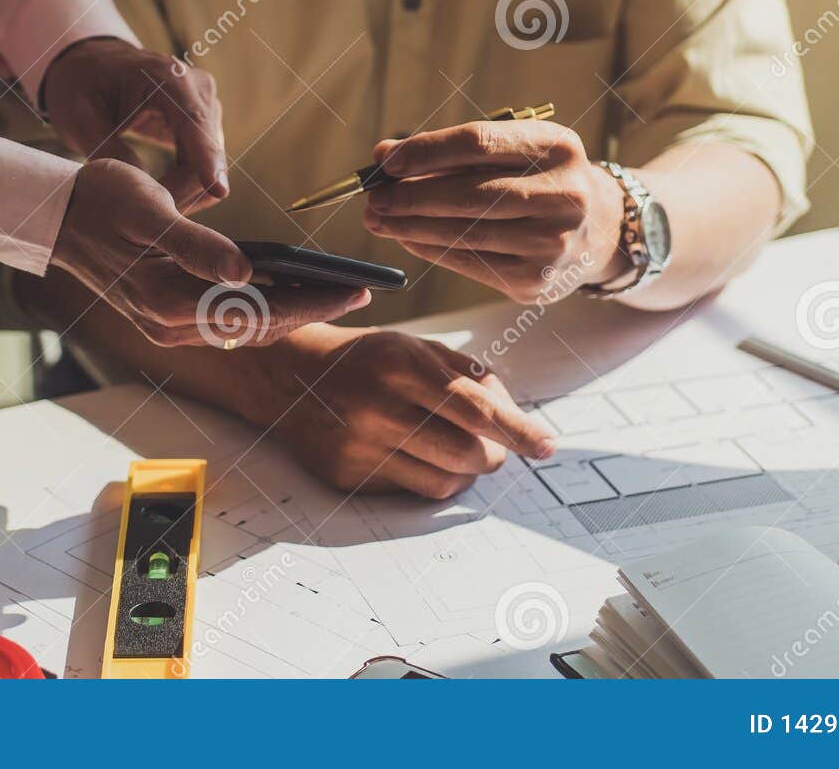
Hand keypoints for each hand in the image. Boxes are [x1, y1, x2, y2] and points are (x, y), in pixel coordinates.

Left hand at [42, 37, 226, 212]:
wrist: (92, 64)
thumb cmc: (82, 85)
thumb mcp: (81, 118)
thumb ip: (109, 152)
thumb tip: (142, 194)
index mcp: (166, 77)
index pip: (194, 121)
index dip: (207, 158)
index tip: (219, 192)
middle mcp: (197, 88)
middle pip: (206, 151)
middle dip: (184, 190)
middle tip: (149, 220)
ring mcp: (206, 106)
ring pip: (210, 163)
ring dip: (186, 191)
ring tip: (150, 210)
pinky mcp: (205, 123)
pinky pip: (206, 163)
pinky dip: (188, 184)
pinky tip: (163, 199)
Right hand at [51, 159, 370, 346]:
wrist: (53, 214)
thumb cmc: (102, 199)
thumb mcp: (150, 210)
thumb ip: (196, 246)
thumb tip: (245, 273)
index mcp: (170, 300)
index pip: (259, 312)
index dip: (311, 302)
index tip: (355, 291)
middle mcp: (169, 324)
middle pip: (258, 327)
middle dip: (313, 309)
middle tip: (362, 293)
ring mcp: (165, 325)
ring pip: (245, 329)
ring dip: (292, 312)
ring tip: (335, 292)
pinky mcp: (164, 318)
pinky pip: (226, 322)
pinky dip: (262, 310)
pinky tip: (288, 290)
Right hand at [248, 328, 555, 498]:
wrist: (292, 377)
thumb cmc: (370, 360)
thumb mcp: (418, 346)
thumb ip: (470, 375)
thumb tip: (515, 418)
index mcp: (402, 363)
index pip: (475, 408)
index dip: (517, 431)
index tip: (547, 446)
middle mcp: (378, 405)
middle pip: (466, 452)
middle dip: (494, 455)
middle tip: (496, 449)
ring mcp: (359, 444)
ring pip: (444, 482)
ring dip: (466, 474)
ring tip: (460, 453)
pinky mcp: (347, 475)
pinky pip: (411, 492)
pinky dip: (430, 479)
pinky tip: (421, 458)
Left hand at [362, 121, 626, 303]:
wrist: (598, 230)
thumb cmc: (541, 179)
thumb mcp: (515, 149)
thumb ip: (454, 150)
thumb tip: (383, 156)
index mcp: (557, 148)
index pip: (478, 143)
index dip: (425, 152)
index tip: (385, 160)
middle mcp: (563, 196)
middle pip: (468, 194)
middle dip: (410, 196)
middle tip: (373, 196)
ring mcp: (552, 243)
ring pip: (465, 233)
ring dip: (412, 226)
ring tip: (379, 219)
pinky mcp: (536, 281)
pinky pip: (470, 263)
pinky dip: (432, 249)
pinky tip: (408, 237)